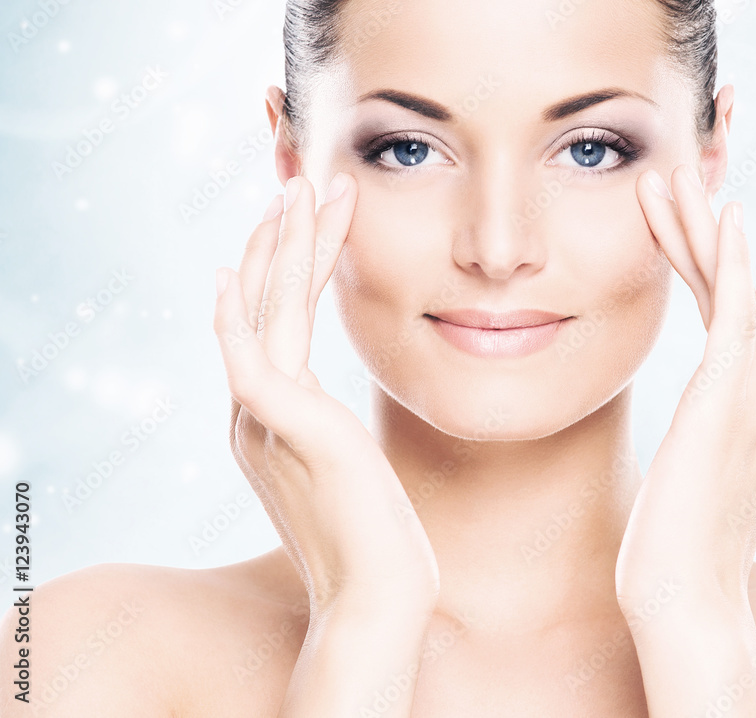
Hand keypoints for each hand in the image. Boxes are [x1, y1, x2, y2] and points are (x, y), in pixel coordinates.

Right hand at [213, 175, 439, 614]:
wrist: (378, 597)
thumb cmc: (377, 540)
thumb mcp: (350, 473)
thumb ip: (332, 439)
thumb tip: (344, 430)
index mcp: (270, 422)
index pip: (271, 327)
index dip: (284, 271)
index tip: (305, 226)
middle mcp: (254, 415)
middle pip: (260, 307)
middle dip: (279, 242)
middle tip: (299, 181)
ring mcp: (262, 420)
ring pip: (263, 312)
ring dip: (280, 248)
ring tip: (300, 188)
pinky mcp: (283, 426)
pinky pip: (253, 352)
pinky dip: (242, 306)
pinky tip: (240, 264)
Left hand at [615, 166, 755, 610]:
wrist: (688, 598)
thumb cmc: (679, 547)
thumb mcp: (694, 478)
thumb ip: (701, 439)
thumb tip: (687, 431)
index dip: (745, 266)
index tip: (728, 221)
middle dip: (731, 231)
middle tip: (707, 173)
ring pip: (743, 288)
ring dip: (714, 228)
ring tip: (686, 175)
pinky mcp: (732, 399)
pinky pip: (737, 313)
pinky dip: (734, 263)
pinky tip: (725, 218)